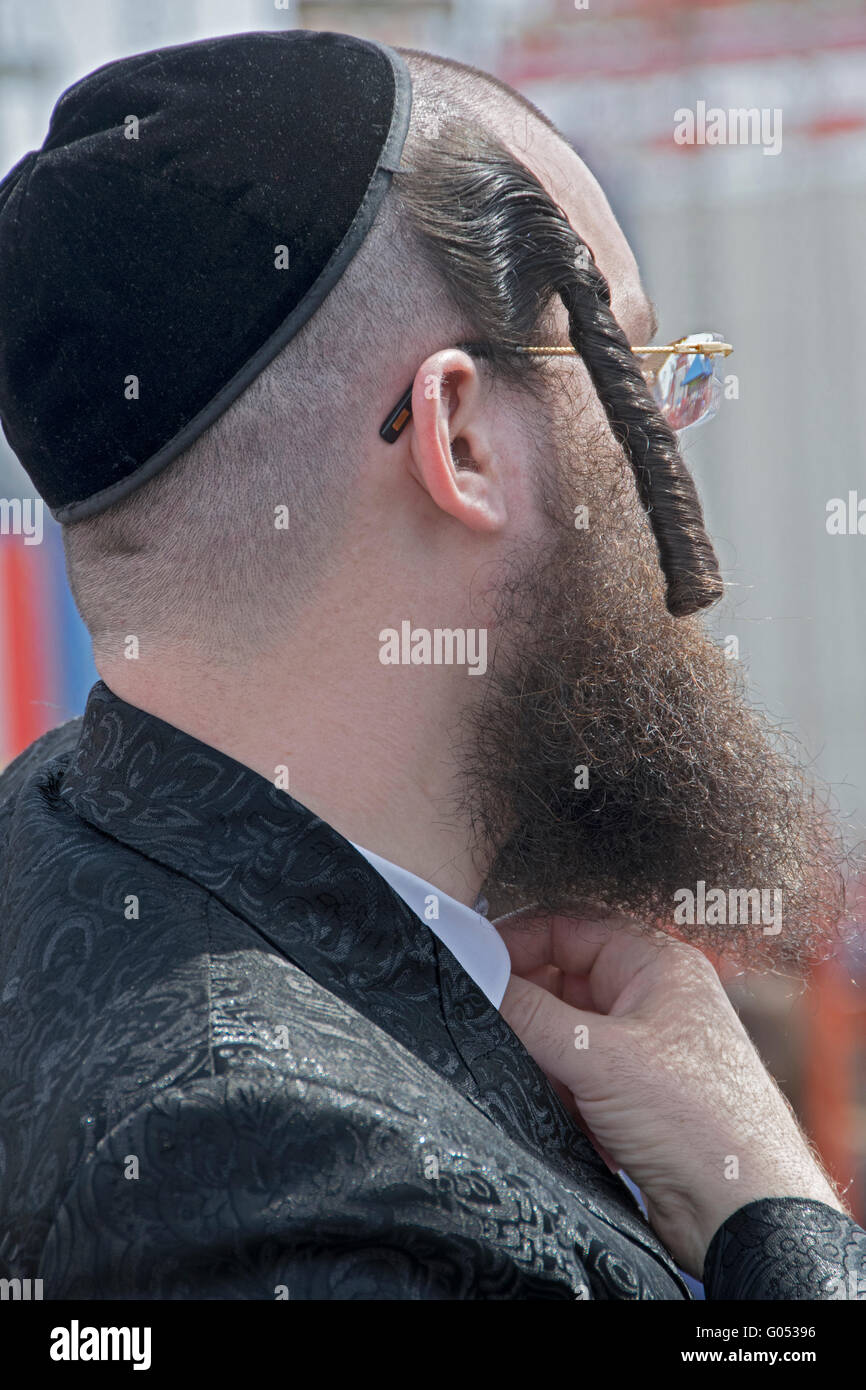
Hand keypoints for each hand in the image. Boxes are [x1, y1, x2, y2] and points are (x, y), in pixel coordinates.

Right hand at [495, 909, 845, 1276]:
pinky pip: (575, 1075)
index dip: (517, 939)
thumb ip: (528, 1014)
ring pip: (564, 1033)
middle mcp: (652, 997)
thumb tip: (477, 981)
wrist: (741, 1211)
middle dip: (528, 1009)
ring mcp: (643, 1047)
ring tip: (544, 1084)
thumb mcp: (597, 1058)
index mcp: (657, 964)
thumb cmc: (699, 1122)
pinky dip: (562, 1093)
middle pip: (562, 980)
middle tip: (491, 1027)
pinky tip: (568, 1119)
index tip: (472, 960)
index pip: (569, 925)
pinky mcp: (635, 1094)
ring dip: (545, 1058)